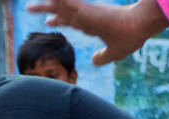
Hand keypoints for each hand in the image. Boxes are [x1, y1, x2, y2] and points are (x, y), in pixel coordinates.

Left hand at [26, 0, 168, 66]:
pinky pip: (65, 2)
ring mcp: (84, 12)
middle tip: (30, 7)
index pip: (72, 21)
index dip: (59, 20)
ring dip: (44, 5)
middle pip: (61, 12)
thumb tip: (93, 61)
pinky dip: (57, 2)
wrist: (139, 26)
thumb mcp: (115, 52)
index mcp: (92, 24)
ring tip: (29, 6)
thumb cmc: (130, 37)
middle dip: (46, 10)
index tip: (49, 22)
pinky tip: (48, 0)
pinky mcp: (84, 9)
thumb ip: (103, 56)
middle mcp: (85, 16)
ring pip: (59, 5)